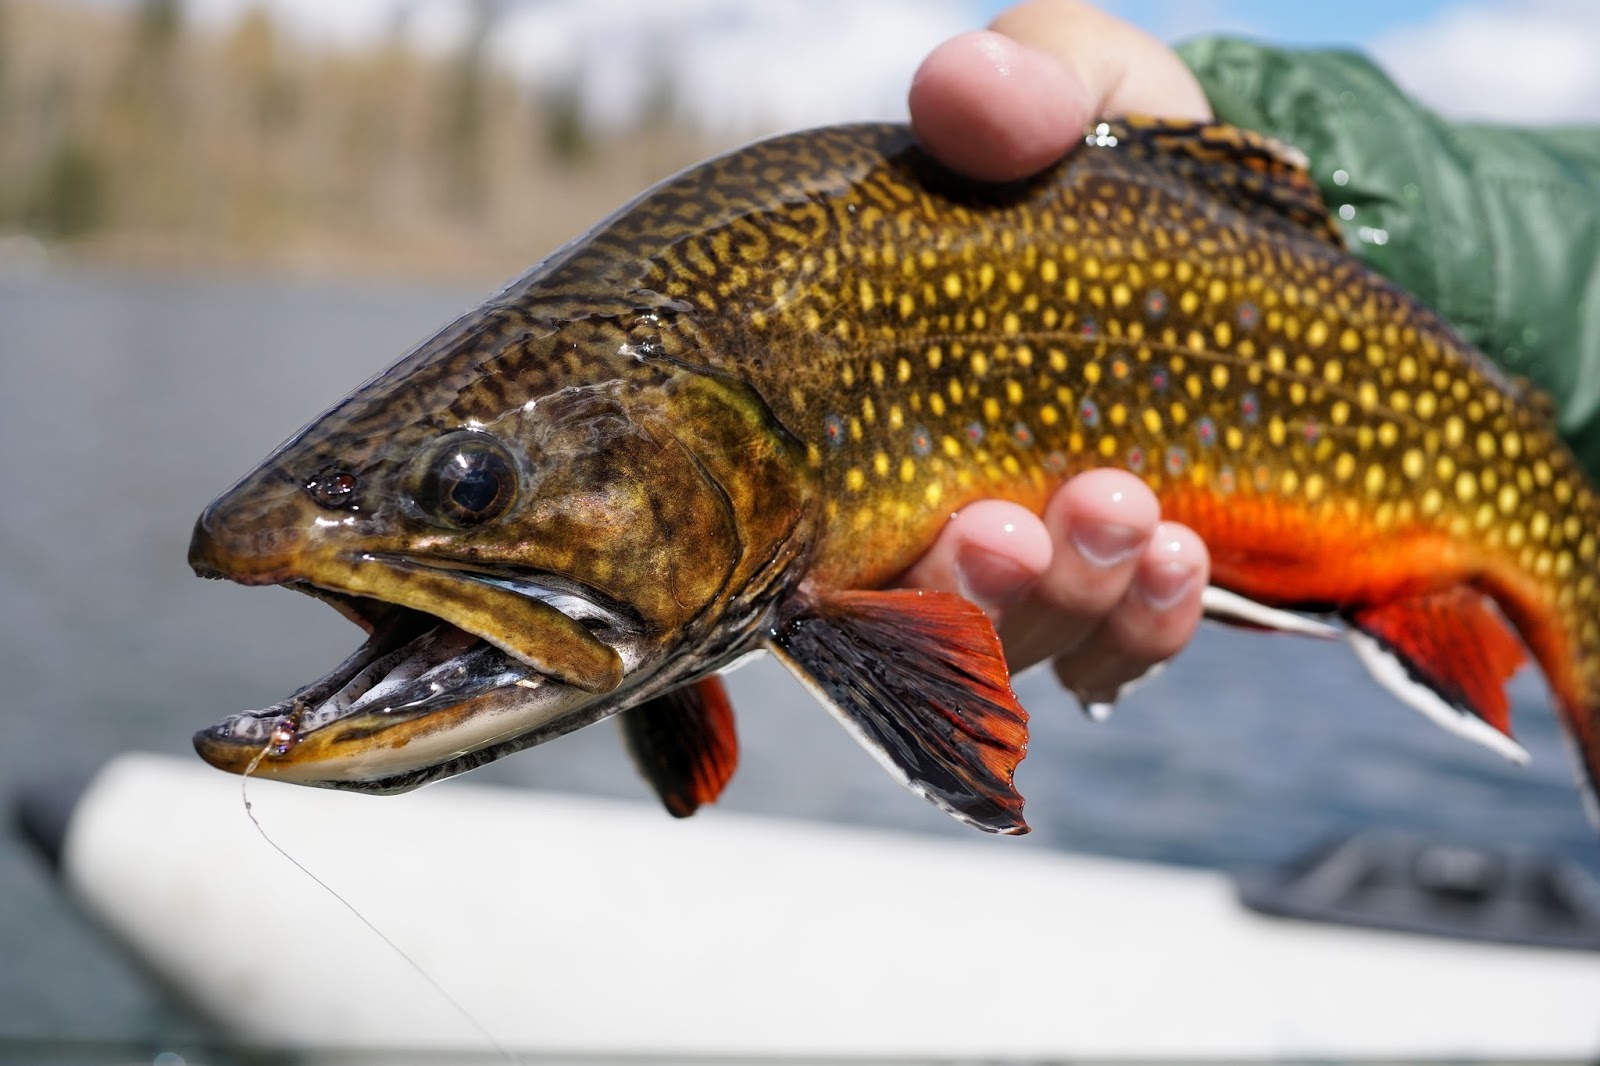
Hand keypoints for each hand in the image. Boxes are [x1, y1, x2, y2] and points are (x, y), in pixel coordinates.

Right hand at [897, 1, 1211, 710]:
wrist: (1261, 244)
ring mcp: (1022, 562)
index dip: (843, 552)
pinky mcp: (1110, 598)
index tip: (943, 514)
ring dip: (1067, 594)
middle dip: (967, 584)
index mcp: (870, 395)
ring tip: (1130, 518)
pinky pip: (1111, 654)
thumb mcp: (1088, 101)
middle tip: (1012, 532)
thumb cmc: (1127, 173)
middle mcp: (925, 498)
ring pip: (1013, 639)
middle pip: (911, 608)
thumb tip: (962, 84)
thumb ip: (1029, 84)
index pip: (807, 512)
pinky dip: (1142, 622)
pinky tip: (1180, 563)